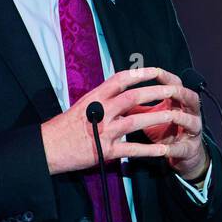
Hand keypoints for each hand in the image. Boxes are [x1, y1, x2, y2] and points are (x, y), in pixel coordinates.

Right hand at [39, 67, 201, 175]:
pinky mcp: (104, 151)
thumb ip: (104, 99)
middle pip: (132, 97)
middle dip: (155, 92)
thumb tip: (124, 90)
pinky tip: (163, 150)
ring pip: (135, 121)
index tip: (158, 70)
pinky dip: (148, 150)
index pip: (120, 79)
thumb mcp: (83, 105)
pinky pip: (131, 150)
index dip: (140, 73)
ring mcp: (103, 131)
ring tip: (174, 116)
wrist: (47, 148)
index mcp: (95, 97)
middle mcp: (100, 111)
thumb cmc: (65, 127)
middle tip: (173, 90)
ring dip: (156, 117)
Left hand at [131, 68, 207, 180]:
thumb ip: (138, 103)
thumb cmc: (163, 130)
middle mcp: (189, 113)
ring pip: (190, 121)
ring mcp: (191, 131)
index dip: (167, 77)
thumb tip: (117, 90)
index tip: (155, 72)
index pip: (176, 83)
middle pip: (190, 98)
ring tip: (171, 116)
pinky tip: (163, 150)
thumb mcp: (150, 114)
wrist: (179, 153)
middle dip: (180, 93)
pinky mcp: (189, 149)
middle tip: (169, 91)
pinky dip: (173, 148)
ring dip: (181, 118)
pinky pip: (182, 148)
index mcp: (178, 101)